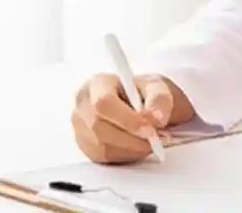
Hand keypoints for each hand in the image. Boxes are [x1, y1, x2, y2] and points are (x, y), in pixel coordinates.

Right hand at [71, 72, 195, 163]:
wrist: (143, 106)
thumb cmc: (145, 93)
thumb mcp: (158, 87)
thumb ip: (160, 99)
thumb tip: (155, 118)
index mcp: (98, 83)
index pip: (104, 102)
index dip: (127, 119)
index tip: (150, 130)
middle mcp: (84, 104)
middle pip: (100, 127)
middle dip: (132, 138)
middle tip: (156, 140)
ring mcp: (82, 127)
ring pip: (102, 146)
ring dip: (132, 148)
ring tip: (151, 141)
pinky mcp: (87, 147)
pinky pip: (105, 157)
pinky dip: (127, 155)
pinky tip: (138, 145)